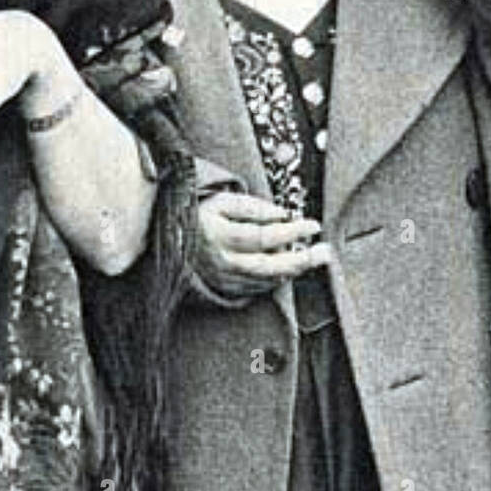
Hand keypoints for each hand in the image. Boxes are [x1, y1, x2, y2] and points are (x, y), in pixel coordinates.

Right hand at [195, 191, 329, 297]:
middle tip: (325, 253)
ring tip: (314, 259)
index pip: (265, 236)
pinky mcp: (222, 290)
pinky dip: (275, 281)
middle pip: (270, 266)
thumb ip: (252, 207)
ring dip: (292, 271)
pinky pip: (255, 289)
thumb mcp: (220, 201)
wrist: (164, 240)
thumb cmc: (195, 215)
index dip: (292, 231)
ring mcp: (222, 280)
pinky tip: (290, 271)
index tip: (313, 225)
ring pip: (265, 281)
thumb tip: (282, 215)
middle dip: (302, 260)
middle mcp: (222, 262)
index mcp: (221, 235)